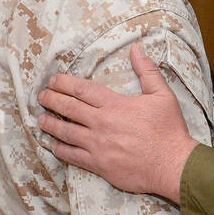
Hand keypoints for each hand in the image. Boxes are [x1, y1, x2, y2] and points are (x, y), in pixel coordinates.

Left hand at [36, 44, 197, 201]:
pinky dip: (59, 149)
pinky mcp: (99, 164)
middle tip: (41, 96)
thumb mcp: (163, 95)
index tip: (53, 80)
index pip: (82, 89)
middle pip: (68, 108)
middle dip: (51, 100)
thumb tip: (137, 49)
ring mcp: (98, 145)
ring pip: (66, 132)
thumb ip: (147, 71)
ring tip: (40, 119)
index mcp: (115, 105)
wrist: (173, 165)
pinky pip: (72, 156)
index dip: (64, 83)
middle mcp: (102, 123)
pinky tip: (52, 144)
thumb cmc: (169, 131)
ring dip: (50, 124)